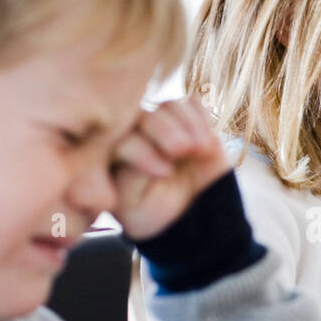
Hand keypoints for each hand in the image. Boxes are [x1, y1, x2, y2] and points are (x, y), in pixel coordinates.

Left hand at [110, 95, 231, 241]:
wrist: (190, 217)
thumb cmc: (155, 216)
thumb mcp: (134, 211)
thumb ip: (125, 184)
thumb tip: (129, 156)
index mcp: (113, 152)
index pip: (120, 138)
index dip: (142, 150)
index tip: (165, 172)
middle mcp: (135, 132)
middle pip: (144, 114)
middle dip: (165, 130)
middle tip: (183, 151)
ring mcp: (163, 124)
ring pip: (169, 105)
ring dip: (188, 123)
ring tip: (201, 148)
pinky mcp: (189, 120)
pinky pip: (193, 104)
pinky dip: (202, 118)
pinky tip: (208, 143)